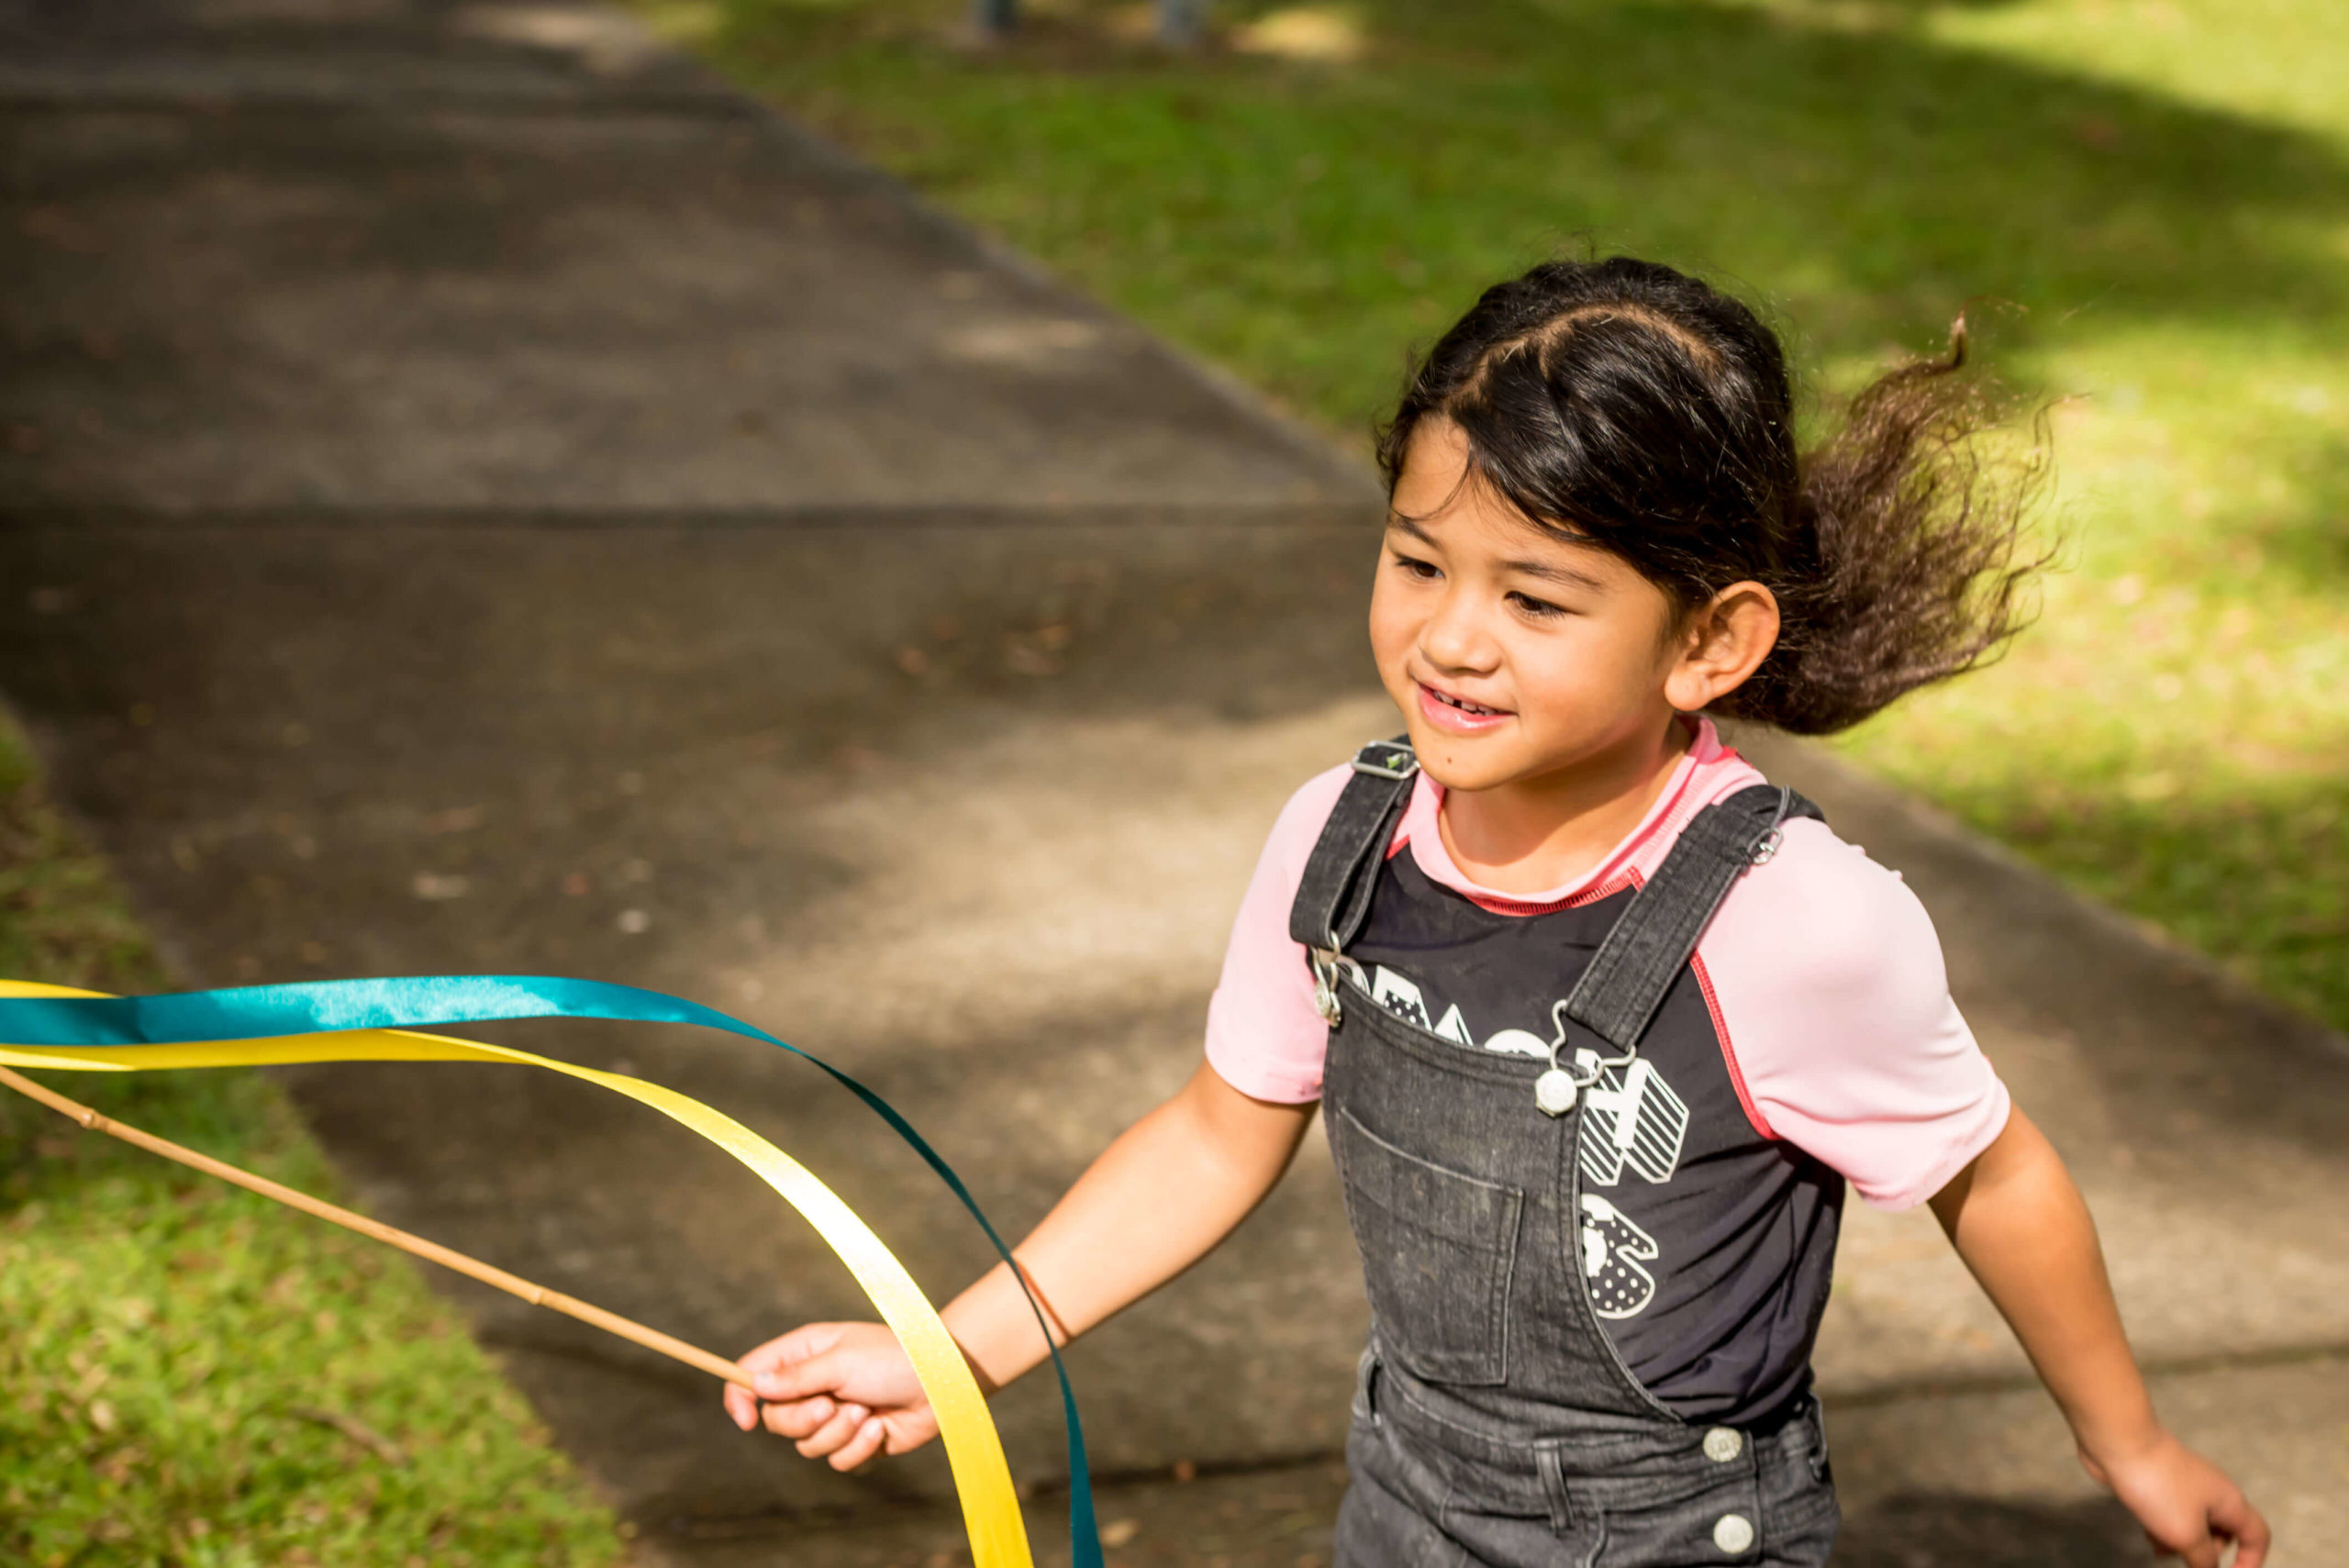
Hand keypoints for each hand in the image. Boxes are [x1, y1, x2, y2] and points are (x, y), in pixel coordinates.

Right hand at [722, 1321, 941, 1470]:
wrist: (943, 1384)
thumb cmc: (892, 1360)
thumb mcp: (840, 1361)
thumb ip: (796, 1377)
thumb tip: (754, 1384)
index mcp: (805, 1354)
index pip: (753, 1374)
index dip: (741, 1397)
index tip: (746, 1419)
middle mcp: (814, 1386)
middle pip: (777, 1420)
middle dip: (804, 1419)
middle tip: (831, 1405)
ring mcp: (833, 1416)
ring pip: (807, 1446)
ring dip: (837, 1433)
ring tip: (865, 1412)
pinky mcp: (854, 1442)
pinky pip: (837, 1462)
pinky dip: (858, 1448)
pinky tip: (880, 1428)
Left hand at [2081, 1429, 2268, 1567]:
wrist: (2119, 1443)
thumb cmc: (2160, 1489)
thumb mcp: (2187, 1534)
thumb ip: (2204, 1560)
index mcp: (2231, 1503)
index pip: (2258, 1536)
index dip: (2251, 1561)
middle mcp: (2214, 1494)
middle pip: (2223, 1534)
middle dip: (2206, 1554)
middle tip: (2182, 1559)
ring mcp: (2186, 1487)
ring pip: (2194, 1526)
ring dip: (2181, 1544)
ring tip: (2158, 1548)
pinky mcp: (2161, 1484)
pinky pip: (2172, 1515)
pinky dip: (2164, 1529)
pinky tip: (2147, 1534)